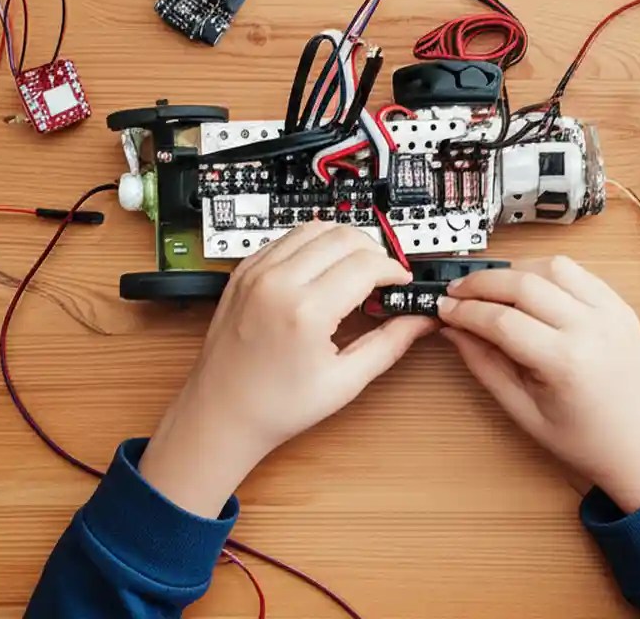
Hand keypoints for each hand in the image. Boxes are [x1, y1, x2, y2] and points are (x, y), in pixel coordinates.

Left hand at [139, 222, 434, 516]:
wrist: (221, 413)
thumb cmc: (275, 406)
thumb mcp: (344, 382)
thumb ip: (389, 345)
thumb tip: (419, 321)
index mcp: (305, 312)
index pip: (366, 263)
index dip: (393, 270)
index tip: (401, 283)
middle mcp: (277, 283)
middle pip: (343, 236)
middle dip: (373, 251)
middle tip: (382, 277)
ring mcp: (255, 273)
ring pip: (314, 227)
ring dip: (343, 242)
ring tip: (354, 271)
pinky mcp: (243, 271)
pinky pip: (286, 238)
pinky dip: (312, 245)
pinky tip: (321, 271)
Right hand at [438, 257, 639, 513]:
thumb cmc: (583, 439)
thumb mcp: (523, 411)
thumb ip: (484, 365)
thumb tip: (453, 330)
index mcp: (566, 363)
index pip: (501, 320)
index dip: (464, 311)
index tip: (443, 309)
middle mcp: (592, 328)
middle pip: (523, 283)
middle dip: (481, 282)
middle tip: (456, 292)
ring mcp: (611, 313)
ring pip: (552, 266)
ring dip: (515, 270)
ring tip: (491, 288)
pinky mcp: (620, 306)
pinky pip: (578, 273)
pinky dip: (547, 273)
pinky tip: (528, 288)